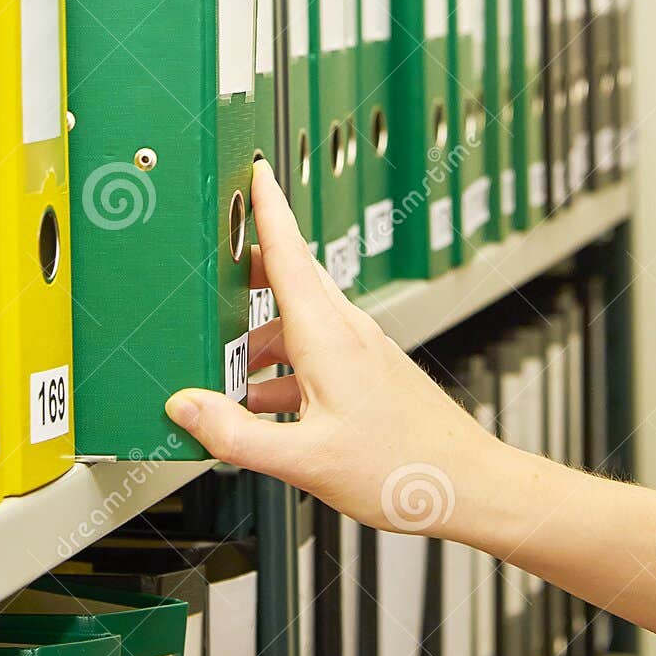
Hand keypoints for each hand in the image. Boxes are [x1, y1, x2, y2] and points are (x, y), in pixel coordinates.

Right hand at [166, 160, 499, 536]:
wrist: (468, 484)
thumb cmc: (404, 468)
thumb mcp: (304, 460)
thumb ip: (237, 435)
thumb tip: (187, 409)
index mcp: (328, 337)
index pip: (289, 253)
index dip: (269, 208)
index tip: (255, 171)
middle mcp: (346, 333)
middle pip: (288, 282)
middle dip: (246, 276)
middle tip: (209, 275)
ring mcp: (360, 352)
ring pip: (298, 323)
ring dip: (259, 338)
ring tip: (223, 370)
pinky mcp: (367, 374)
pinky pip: (313, 353)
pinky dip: (281, 369)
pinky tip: (263, 405)